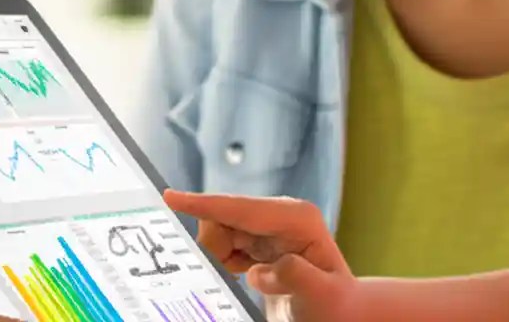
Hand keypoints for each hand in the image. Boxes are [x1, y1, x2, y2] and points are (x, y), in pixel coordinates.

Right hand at [163, 190, 355, 321]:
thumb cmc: (334, 307)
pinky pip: (223, 243)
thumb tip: (262, 268)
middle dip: (214, 246)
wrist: (338, 315)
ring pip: (220, 231)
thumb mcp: (321, 295)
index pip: (240, 208)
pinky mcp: (259, 239)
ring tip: (244, 279)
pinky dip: (223, 260)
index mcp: (297, 218)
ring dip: (220, 256)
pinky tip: (243, 275)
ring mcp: (269, 226)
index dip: (203, 204)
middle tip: (233, 275)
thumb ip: (295, 277)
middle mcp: (281, 215)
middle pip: (223, 218)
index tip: (170, 198)